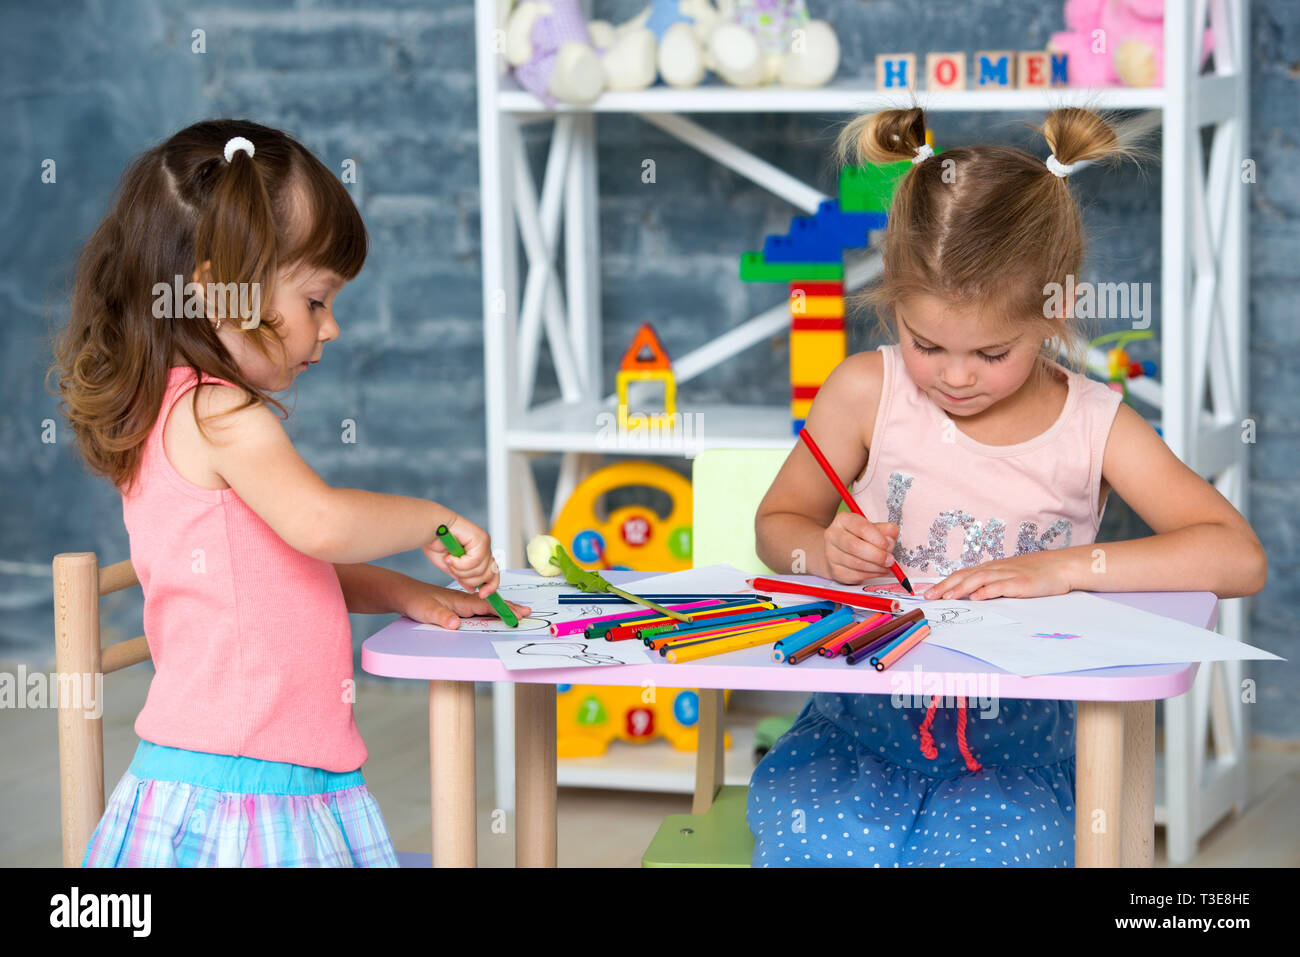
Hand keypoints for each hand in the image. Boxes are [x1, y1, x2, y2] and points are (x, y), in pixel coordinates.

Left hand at [400, 581, 530, 629]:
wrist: (403, 593)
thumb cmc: (415, 601)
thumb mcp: (426, 611)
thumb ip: (441, 617)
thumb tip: (456, 624)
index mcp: (461, 600)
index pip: (487, 606)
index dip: (503, 611)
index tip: (518, 615)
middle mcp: (464, 599)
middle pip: (491, 603)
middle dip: (509, 607)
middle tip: (526, 612)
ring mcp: (461, 601)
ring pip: (486, 604)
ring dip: (502, 607)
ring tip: (516, 610)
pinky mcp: (456, 604)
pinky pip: (479, 606)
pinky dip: (490, 608)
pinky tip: (492, 612)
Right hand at [421, 515, 499, 596]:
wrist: (428, 527)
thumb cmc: (436, 542)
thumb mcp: (451, 567)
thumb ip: (463, 577)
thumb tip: (474, 589)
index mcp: (479, 554)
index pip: (493, 574)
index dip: (490, 587)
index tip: (482, 594)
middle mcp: (484, 548)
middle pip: (488, 575)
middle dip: (469, 579)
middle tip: (454, 571)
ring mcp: (483, 542)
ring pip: (481, 570)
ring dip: (462, 571)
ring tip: (450, 561)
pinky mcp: (480, 538)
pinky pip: (475, 561)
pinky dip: (461, 563)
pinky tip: (451, 557)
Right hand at [823, 514, 898, 584]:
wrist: (840, 550)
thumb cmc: (860, 537)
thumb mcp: (873, 527)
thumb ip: (885, 530)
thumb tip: (891, 538)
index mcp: (843, 520)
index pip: (861, 527)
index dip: (878, 538)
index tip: (889, 545)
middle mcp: (832, 535)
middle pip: (855, 546)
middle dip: (877, 555)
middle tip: (890, 560)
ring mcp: (831, 554)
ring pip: (856, 563)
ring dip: (876, 567)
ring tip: (887, 566)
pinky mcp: (835, 571)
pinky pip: (855, 576)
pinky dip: (871, 575)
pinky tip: (879, 571)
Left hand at [922, 551, 1074, 600]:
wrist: (1061, 566)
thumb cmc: (1035, 572)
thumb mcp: (1009, 576)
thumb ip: (991, 584)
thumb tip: (971, 595)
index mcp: (991, 568)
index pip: (962, 575)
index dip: (944, 583)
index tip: (928, 593)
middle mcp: (996, 569)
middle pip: (965, 575)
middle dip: (945, 586)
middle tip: (928, 597)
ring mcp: (1009, 574)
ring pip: (979, 579)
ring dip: (961, 588)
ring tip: (947, 597)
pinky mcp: (1021, 582)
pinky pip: (1001, 586)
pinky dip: (987, 591)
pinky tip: (976, 597)